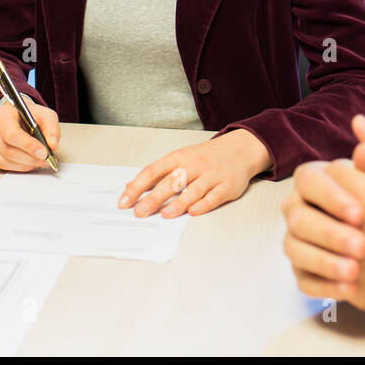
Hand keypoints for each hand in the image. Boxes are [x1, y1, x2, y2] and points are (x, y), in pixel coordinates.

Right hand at [0, 97, 60, 171]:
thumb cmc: (28, 115)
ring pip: (4, 161)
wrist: (16, 116)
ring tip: (38, 162)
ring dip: (24, 165)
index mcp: (2, 114)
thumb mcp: (44, 114)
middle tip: (45, 160)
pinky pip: (0, 166)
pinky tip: (27, 163)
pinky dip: (16, 168)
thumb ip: (51, 128)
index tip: (43, 153)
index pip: (12, 134)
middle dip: (29, 158)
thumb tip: (52, 146)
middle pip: (8, 150)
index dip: (28, 146)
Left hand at [119, 128, 271, 217]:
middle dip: (154, 198)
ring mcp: (211, 175)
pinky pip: (214, 196)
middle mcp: (194, 165)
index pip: (153, 171)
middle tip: (140, 212)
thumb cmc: (205, 157)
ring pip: (193, 190)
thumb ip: (157, 173)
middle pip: (171, 182)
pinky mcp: (227, 186)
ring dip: (178, 203)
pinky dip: (203, 204)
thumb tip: (130, 188)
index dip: (137, 186)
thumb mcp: (180, 158)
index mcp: (178, 157)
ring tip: (164, 215)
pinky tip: (193, 212)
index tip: (125, 201)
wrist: (239, 149)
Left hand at [282, 115, 364, 322]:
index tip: (358, 182)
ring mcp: (350, 262)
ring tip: (331, 229)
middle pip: (308, 203)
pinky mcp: (350, 291)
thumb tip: (358, 122)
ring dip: (309, 231)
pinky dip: (309, 267)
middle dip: (321, 201)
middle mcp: (356, 229)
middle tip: (341, 206)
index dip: (341, 174)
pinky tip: (324, 258)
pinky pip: (307, 277)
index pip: (330, 172)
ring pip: (299, 241)